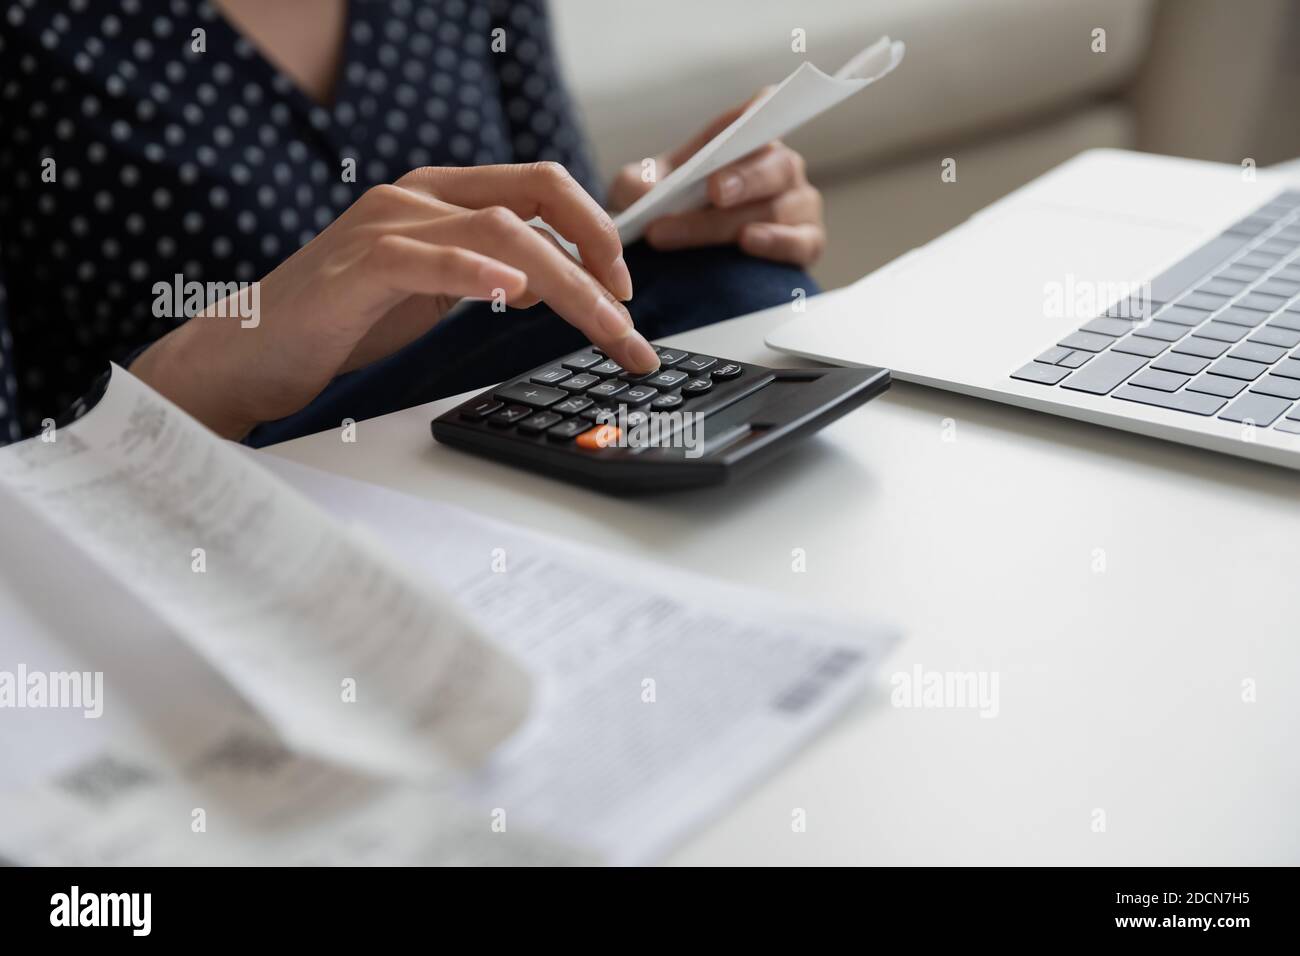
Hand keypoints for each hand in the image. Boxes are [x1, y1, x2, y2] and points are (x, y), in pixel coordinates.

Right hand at [133, 163, 658, 438]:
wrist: (248, 353)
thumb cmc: (340, 325)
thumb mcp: (431, 294)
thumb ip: (483, 275)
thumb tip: (547, 285)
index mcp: (441, 199)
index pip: (541, 192)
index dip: (597, 231)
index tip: (626, 291)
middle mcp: (419, 198)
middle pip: (535, 199)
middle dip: (599, 254)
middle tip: (630, 318)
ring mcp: (386, 225)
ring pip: (500, 232)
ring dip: (566, 282)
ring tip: (603, 325)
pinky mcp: (356, 267)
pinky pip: (426, 260)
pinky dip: (475, 274)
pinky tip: (512, 295)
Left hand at [608, 96, 824, 266]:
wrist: (673, 255)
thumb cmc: (662, 210)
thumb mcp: (636, 191)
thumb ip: (636, 184)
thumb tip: (648, 192)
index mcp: (744, 140)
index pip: (762, 112)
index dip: (764, 109)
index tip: (761, 104)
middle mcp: (779, 166)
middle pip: (774, 165)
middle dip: (744, 177)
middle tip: (714, 191)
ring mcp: (797, 204)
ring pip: (777, 208)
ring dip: (728, 222)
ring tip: (692, 234)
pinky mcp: (806, 243)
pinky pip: (802, 242)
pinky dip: (777, 242)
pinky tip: (748, 241)